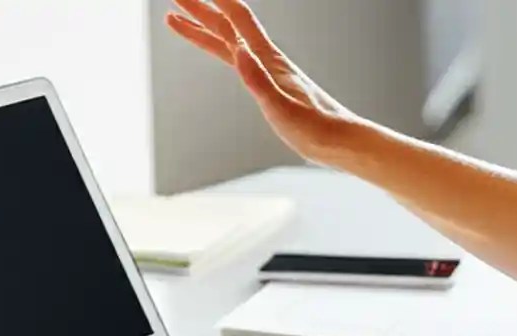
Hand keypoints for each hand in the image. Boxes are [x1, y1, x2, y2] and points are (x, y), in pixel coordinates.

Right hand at [166, 0, 361, 164]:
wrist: (339, 140)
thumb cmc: (314, 128)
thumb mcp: (281, 108)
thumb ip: (258, 79)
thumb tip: (238, 50)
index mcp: (268, 60)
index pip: (236, 20)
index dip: (213, 1)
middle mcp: (266, 60)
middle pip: (226, 26)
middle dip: (199, 9)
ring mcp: (266, 71)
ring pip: (228, 41)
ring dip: (203, 28)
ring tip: (177, 19)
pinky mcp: (268, 85)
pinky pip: (237, 59)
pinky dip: (222, 48)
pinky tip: (220, 47)